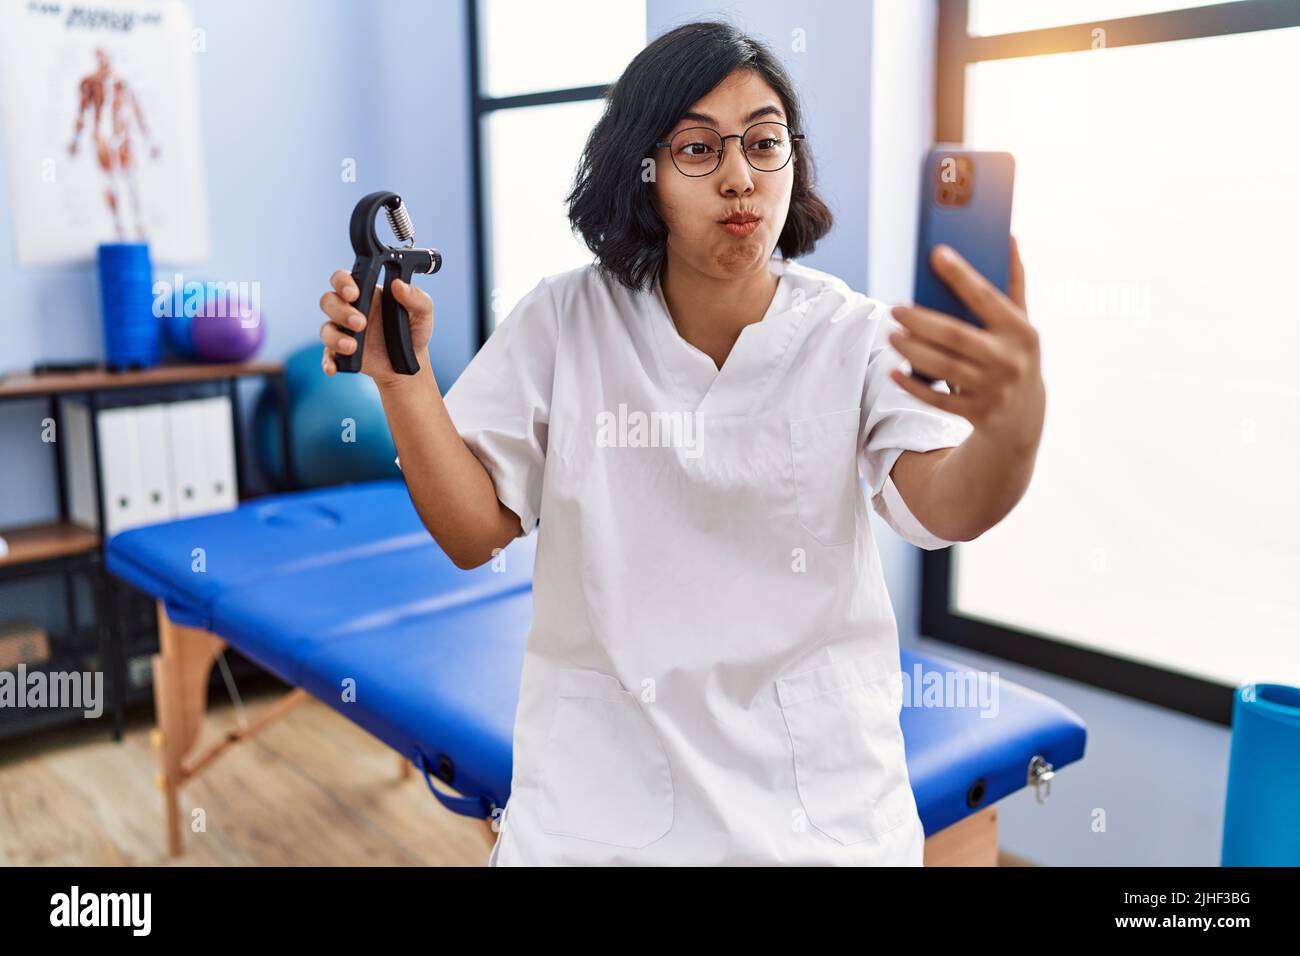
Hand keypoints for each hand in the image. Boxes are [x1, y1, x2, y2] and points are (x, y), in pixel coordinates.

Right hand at [318, 271, 433, 386]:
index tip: (353, 293)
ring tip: (354, 347)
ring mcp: (344, 331)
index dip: (342, 282)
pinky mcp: (341, 353)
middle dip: (340, 311)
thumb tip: (399, 285)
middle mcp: (350, 309)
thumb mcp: (422, 312)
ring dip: (335, 337)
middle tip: (361, 323)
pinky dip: (328, 361)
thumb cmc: (414, 331)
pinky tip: (334, 368)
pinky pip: (327, 355)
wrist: (410, 364)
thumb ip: (416, 297)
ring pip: (326, 328)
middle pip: (328, 301)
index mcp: (366, 292)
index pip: (343, 278)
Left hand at [887, 236, 1044, 453]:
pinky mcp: (976, 412)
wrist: (1024, 416)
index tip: (936, 254)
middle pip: (957, 336)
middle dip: (923, 322)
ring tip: (891, 335)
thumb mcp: (1022, 322)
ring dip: (914, 351)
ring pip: (945, 367)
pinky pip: (938, 399)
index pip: (986, 298)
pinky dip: (914, 386)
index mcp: (1021, 330)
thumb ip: (1014, 282)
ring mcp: (992, 389)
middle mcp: (1009, 360)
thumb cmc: (1016, 355)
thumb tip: (1009, 237)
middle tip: (895, 309)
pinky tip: (894, 372)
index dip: (962, 276)